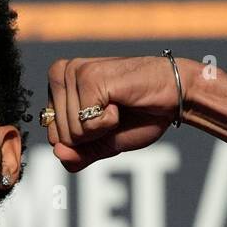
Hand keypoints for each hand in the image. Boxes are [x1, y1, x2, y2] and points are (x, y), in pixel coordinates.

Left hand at [44, 55, 188, 171]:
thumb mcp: (103, 143)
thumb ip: (77, 154)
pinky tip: (121, 102)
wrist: (174, 97)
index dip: (83, 141)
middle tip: (114, 112)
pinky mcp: (89, 77)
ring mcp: (75, 72)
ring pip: (71, 132)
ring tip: (118, 105)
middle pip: (60, 136)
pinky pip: (86, 124)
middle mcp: (62, 74)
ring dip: (102, 128)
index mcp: (59, 87)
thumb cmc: (140, 115)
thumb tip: (58, 153)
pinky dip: (109, 122)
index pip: (53, 136)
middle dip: (92, 135)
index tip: (104, 119)